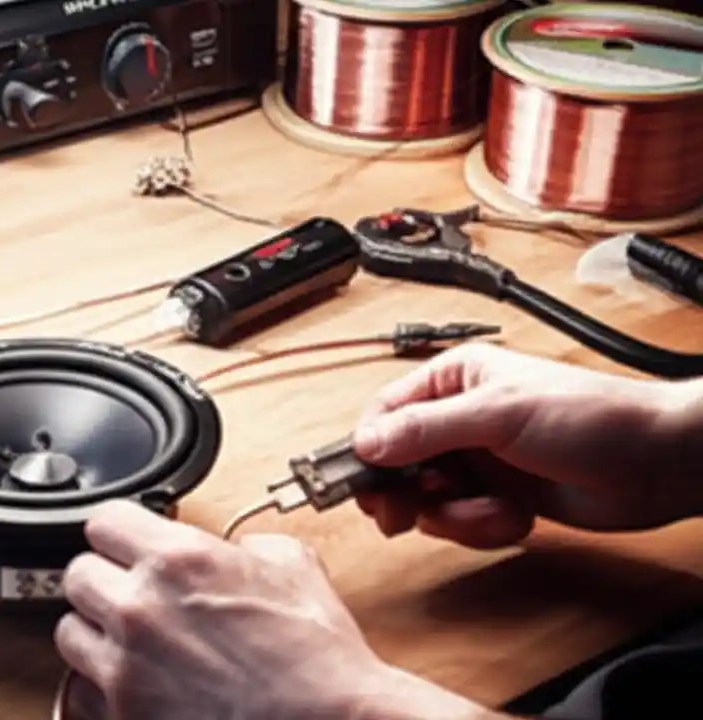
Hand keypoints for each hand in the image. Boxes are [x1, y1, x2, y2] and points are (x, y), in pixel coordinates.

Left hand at [55, 501, 492, 719]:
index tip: (128, 543)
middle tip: (132, 593)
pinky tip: (131, 683)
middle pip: (77, 574)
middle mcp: (140, 608)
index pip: (103, 521)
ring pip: (70, 632)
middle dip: (105, 580)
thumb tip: (236, 551)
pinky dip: (98, 686)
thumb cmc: (317, 660)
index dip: (120, 531)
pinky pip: (79, 690)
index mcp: (178, 560)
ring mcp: (126, 667)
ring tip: (131, 642)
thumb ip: (247, 546)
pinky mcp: (122, 715)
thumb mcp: (294, 567)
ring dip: (96, 633)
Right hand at [353, 343, 702, 547]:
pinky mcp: (499, 498)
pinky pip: (462, 522)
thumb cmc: (592, 418)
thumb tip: (366, 443)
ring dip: (455, 517)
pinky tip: (516, 518)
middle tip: (404, 517)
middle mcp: (459, 420)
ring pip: (428, 501)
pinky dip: (484, 527)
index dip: (368, 451)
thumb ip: (426, 430)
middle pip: (397, 464)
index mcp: (453, 381)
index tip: (361, 484)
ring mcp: (479, 461)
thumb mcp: (498, 417)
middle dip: (406, 494)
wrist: (660, 463)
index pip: (385, 415)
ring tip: (493, 510)